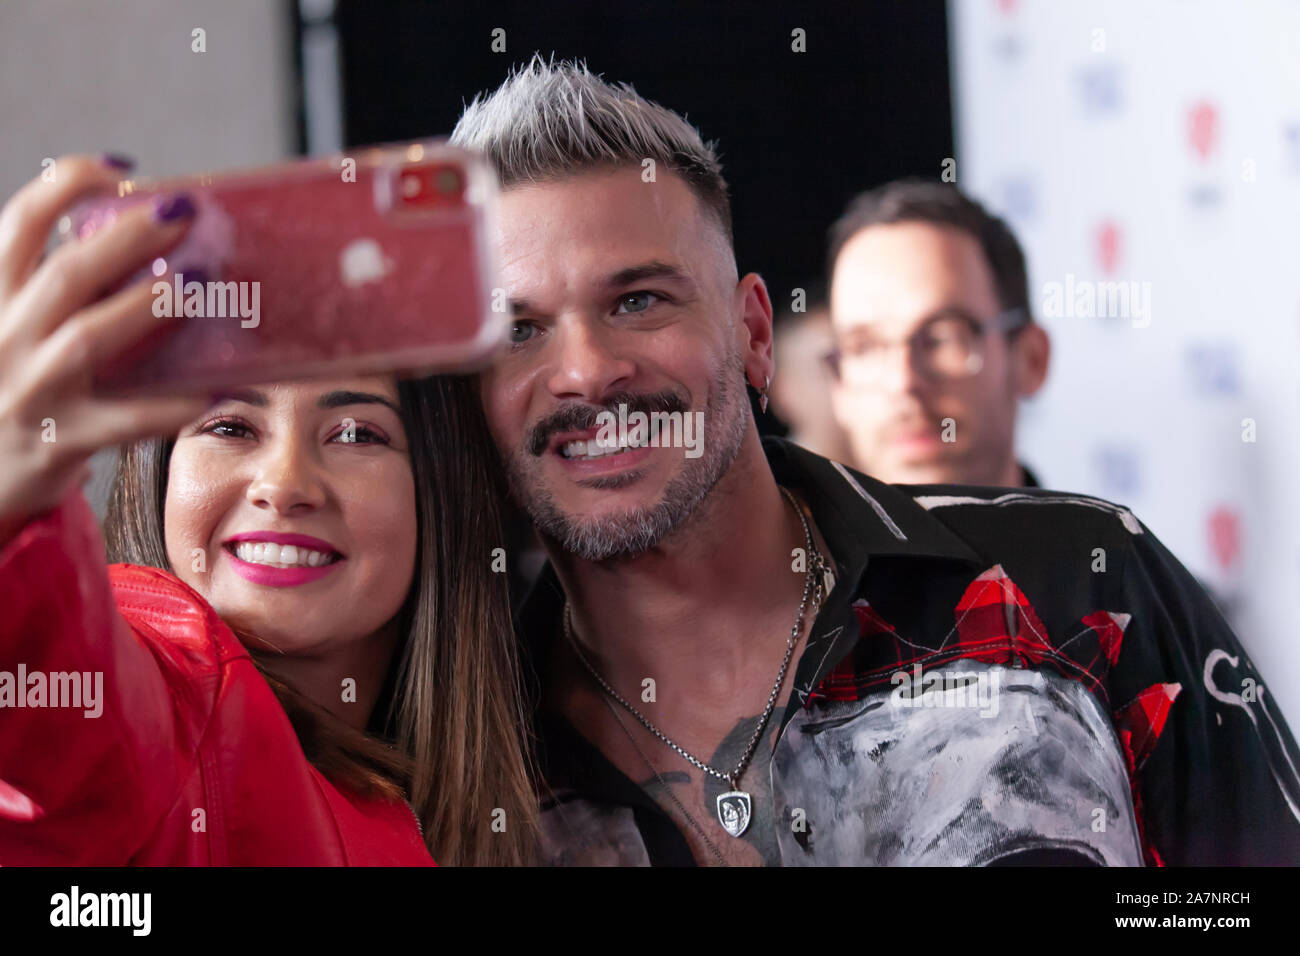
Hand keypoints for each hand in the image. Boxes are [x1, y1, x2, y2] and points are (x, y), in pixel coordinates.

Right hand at [0, 154, 211, 546]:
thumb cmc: (12, 389)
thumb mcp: (11, 327)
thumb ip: (55, 289)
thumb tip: (142, 237)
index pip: (17, 223)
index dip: (66, 184)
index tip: (121, 168)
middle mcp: (2, 337)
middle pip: (65, 272)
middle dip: (128, 236)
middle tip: (184, 211)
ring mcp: (31, 390)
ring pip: (89, 337)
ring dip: (148, 305)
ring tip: (199, 283)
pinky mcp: (62, 441)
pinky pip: (128, 420)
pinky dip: (173, 404)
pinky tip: (215, 387)